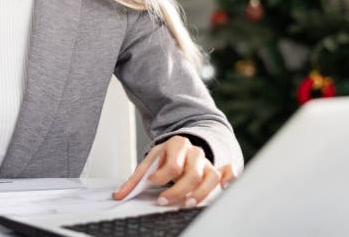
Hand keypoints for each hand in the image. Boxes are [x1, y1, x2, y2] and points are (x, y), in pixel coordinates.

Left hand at [112, 135, 236, 207]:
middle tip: (165, 201)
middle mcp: (194, 152)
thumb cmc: (164, 158)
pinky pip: (228, 172)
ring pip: (211, 177)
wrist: (181, 148)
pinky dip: (230, 178)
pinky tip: (225, 187)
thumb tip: (119, 196)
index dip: (163, 177)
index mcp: (177, 144)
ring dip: (200, 193)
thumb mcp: (149, 163)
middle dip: (179, 190)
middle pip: (193, 173)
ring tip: (187, 204)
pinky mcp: (216, 170)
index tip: (153, 184)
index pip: (174, 164)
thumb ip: (135, 180)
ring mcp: (207, 161)